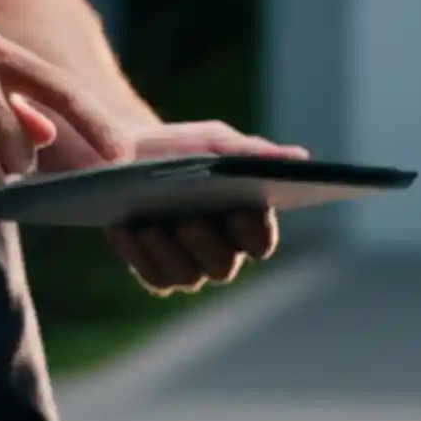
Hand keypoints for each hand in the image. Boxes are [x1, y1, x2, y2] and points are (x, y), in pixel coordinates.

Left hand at [103, 121, 309, 294]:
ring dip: (168, 253)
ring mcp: (187, 266)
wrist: (124, 155)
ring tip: (149, 226)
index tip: (242, 208)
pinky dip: (136, 254)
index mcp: (245, 223)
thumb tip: (299, 159)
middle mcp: (221, 253)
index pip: (261, 241)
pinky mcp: (153, 272)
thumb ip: (252, 153)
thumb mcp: (213, 143)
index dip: (255, 231)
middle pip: (223, 267)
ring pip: (187, 277)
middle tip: (188, 221)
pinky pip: (150, 276)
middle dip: (205, 246)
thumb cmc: (180, 150)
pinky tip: (122, 230)